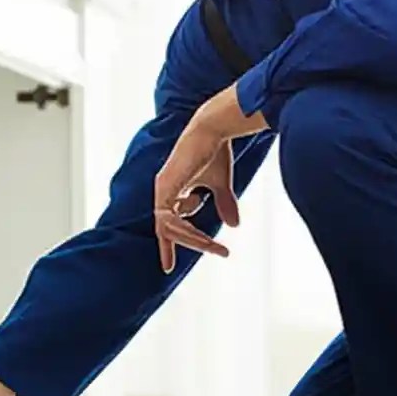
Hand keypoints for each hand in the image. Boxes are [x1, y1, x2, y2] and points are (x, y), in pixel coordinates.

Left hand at [154, 127, 239, 273]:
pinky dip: (185, 229)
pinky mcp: (165, 187)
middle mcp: (163, 191)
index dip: (169, 244)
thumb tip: (234, 226)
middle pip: (168, 229)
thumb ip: (224, 203)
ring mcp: (162, 189)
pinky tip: (203, 231)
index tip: (168, 267)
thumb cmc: (214, 151)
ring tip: (218, 247)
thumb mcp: (220, 184)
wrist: (213, 128)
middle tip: (220, 252)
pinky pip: (169, 219)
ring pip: (169, 227)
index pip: (167, 223)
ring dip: (194, 239)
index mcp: (171, 189)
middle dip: (192, 243)